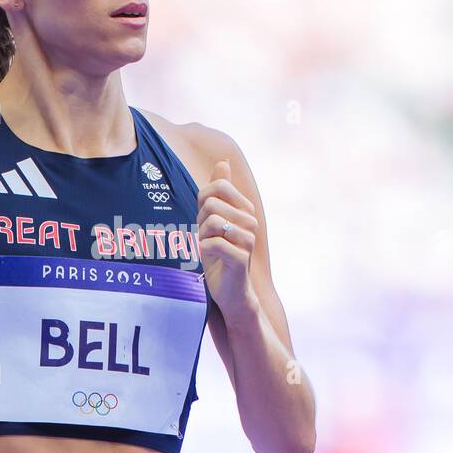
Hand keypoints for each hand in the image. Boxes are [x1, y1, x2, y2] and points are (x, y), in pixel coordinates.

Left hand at [196, 158, 259, 322]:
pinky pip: (213, 243)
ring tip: (210, 247)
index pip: (217, 187)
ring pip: (212, 222)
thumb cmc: (219, 254)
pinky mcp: (241, 258)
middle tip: (207, 237)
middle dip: (200, 221)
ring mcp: (248, 239)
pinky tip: (210, 257)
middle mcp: (251, 221)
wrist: (229, 290)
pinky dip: (204, 250)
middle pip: (211, 203)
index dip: (203, 202)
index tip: (206, 219)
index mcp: (245, 209)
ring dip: (202, 236)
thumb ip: (219, 191)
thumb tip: (223, 162)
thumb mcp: (214, 218)